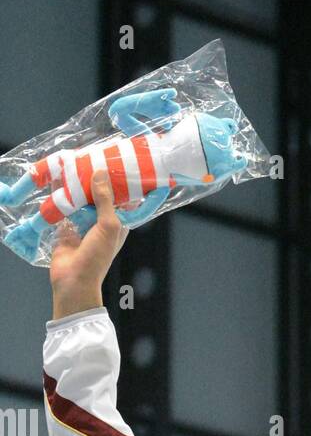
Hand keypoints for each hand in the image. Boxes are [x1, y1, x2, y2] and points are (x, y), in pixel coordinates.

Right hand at [50, 171, 127, 317]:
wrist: (73, 279)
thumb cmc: (97, 256)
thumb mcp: (108, 226)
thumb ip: (105, 200)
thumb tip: (101, 172)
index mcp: (119, 223)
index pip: (125, 199)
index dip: (124, 183)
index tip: (122, 163)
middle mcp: (103, 220)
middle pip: (102, 195)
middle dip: (98, 179)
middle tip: (93, 156)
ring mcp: (84, 222)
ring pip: (83, 198)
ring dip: (79, 184)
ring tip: (76, 162)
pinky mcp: (67, 224)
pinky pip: (65, 205)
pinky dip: (62, 194)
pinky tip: (59, 178)